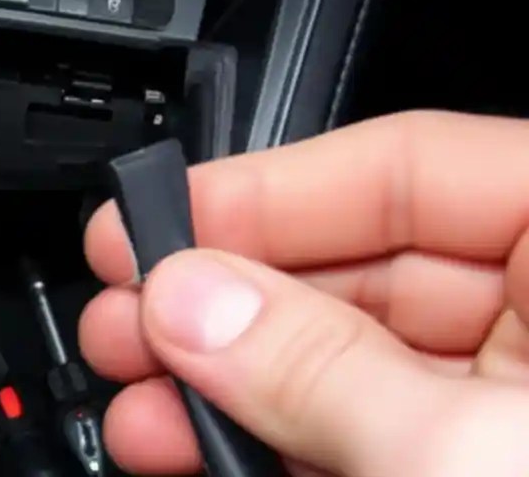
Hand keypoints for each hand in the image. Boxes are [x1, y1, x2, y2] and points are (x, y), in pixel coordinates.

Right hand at [80, 111, 528, 475]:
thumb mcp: (464, 454)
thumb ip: (318, 367)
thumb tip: (197, 301)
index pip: (411, 167)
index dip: (266, 192)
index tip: (156, 223)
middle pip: (363, 269)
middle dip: (222, 302)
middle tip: (125, 317)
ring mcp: (524, 411)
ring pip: (350, 363)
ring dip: (226, 382)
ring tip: (140, 404)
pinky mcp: (489, 472)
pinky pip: (368, 436)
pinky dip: (276, 441)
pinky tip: (196, 445)